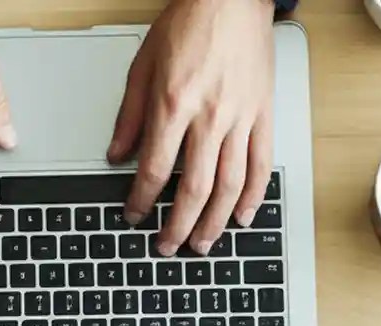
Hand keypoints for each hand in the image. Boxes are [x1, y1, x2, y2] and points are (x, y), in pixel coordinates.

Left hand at [109, 0, 276, 255]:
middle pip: (194, 189)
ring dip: (215, 222)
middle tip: (167, 247)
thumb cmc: (188, 24)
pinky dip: (253, 196)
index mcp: (174, 106)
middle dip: (178, 225)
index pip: (155, 170)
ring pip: (230, 185)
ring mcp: (241, 119)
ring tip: (202, 244)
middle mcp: (209, 117)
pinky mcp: (263, 114)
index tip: (134, 216)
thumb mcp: (143, 66)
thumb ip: (130, 116)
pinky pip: (261, 164)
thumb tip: (116, 155)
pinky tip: (243, 216)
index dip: (142, 201)